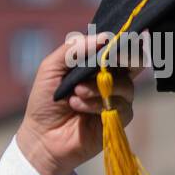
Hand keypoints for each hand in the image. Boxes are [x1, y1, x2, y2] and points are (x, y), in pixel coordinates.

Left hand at [16, 32, 140, 174]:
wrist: (41, 136)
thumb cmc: (45, 102)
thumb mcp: (51, 69)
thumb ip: (72, 50)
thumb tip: (103, 37)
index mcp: (97, 65)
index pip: (120, 47)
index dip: (123, 41)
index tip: (116, 41)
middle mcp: (112, 79)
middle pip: (134, 62)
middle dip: (122, 59)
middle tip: (107, 62)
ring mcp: (117, 99)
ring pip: (126, 85)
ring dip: (99, 87)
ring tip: (76, 92)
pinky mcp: (119, 119)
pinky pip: (121, 106)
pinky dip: (97, 104)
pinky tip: (78, 106)